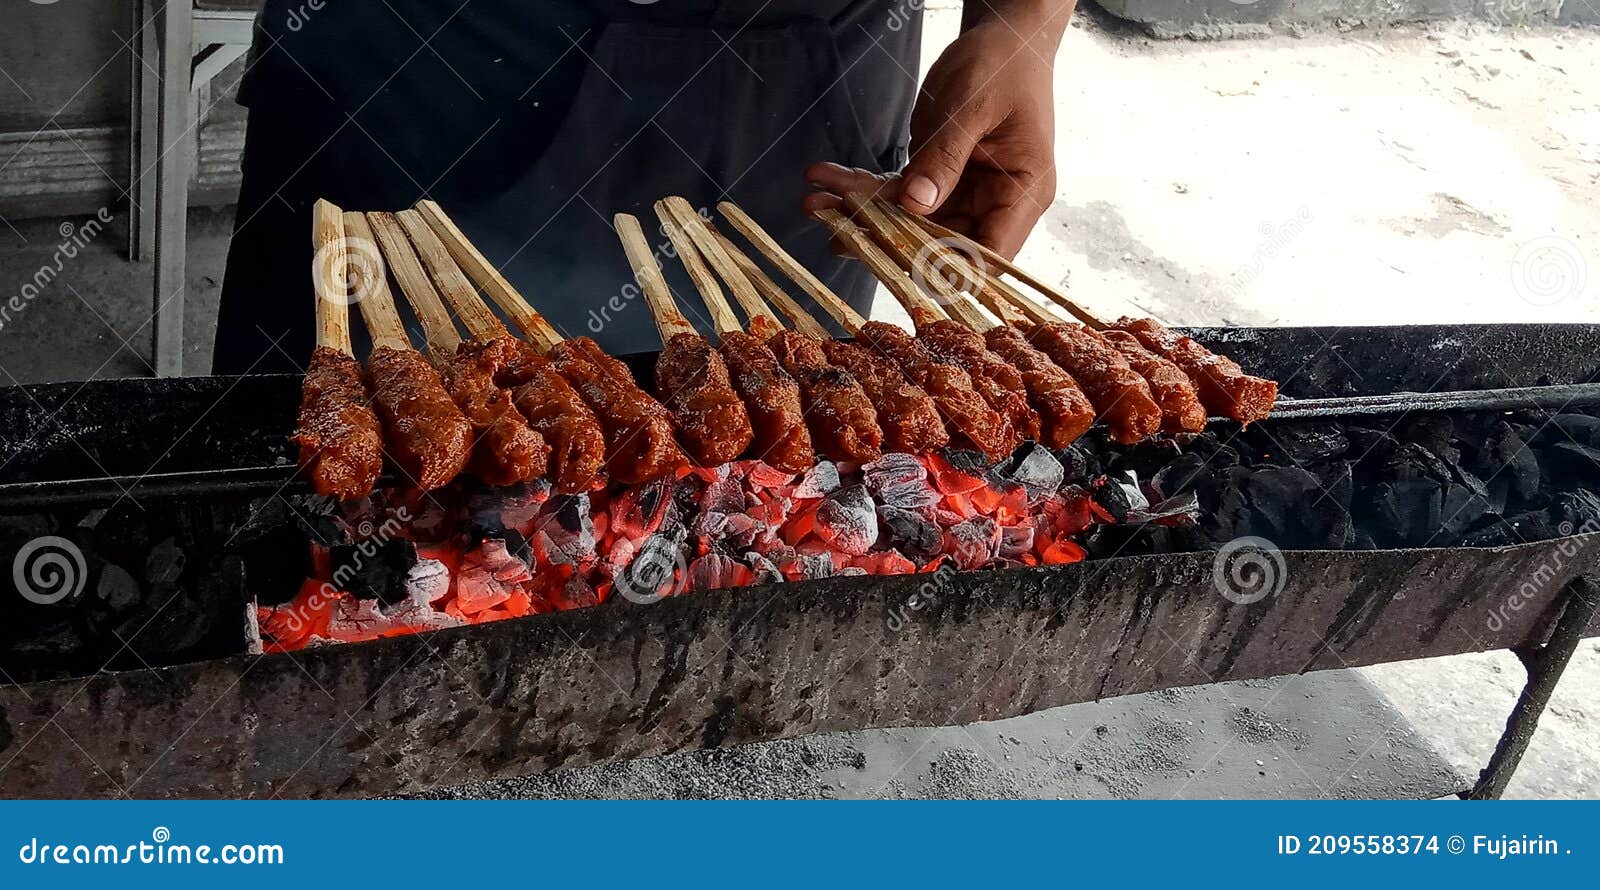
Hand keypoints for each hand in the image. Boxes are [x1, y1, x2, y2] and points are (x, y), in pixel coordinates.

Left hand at [804, 6, 1068, 258]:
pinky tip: (828, 180)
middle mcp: (995, 204)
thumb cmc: (1002, 66)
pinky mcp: (938, 179)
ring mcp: (964, 193)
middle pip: (941, 245)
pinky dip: (863, 188)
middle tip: (835, 230)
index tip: (897, 261)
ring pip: (910, 222)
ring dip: (863, 213)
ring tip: (816, 203)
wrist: (1001, 36)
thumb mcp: (972, 108)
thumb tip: (917, 204)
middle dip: (886, 239)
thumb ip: (945, 157)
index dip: (948, 268)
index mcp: (1023, 194)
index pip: (989, 255)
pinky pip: (898, 193)